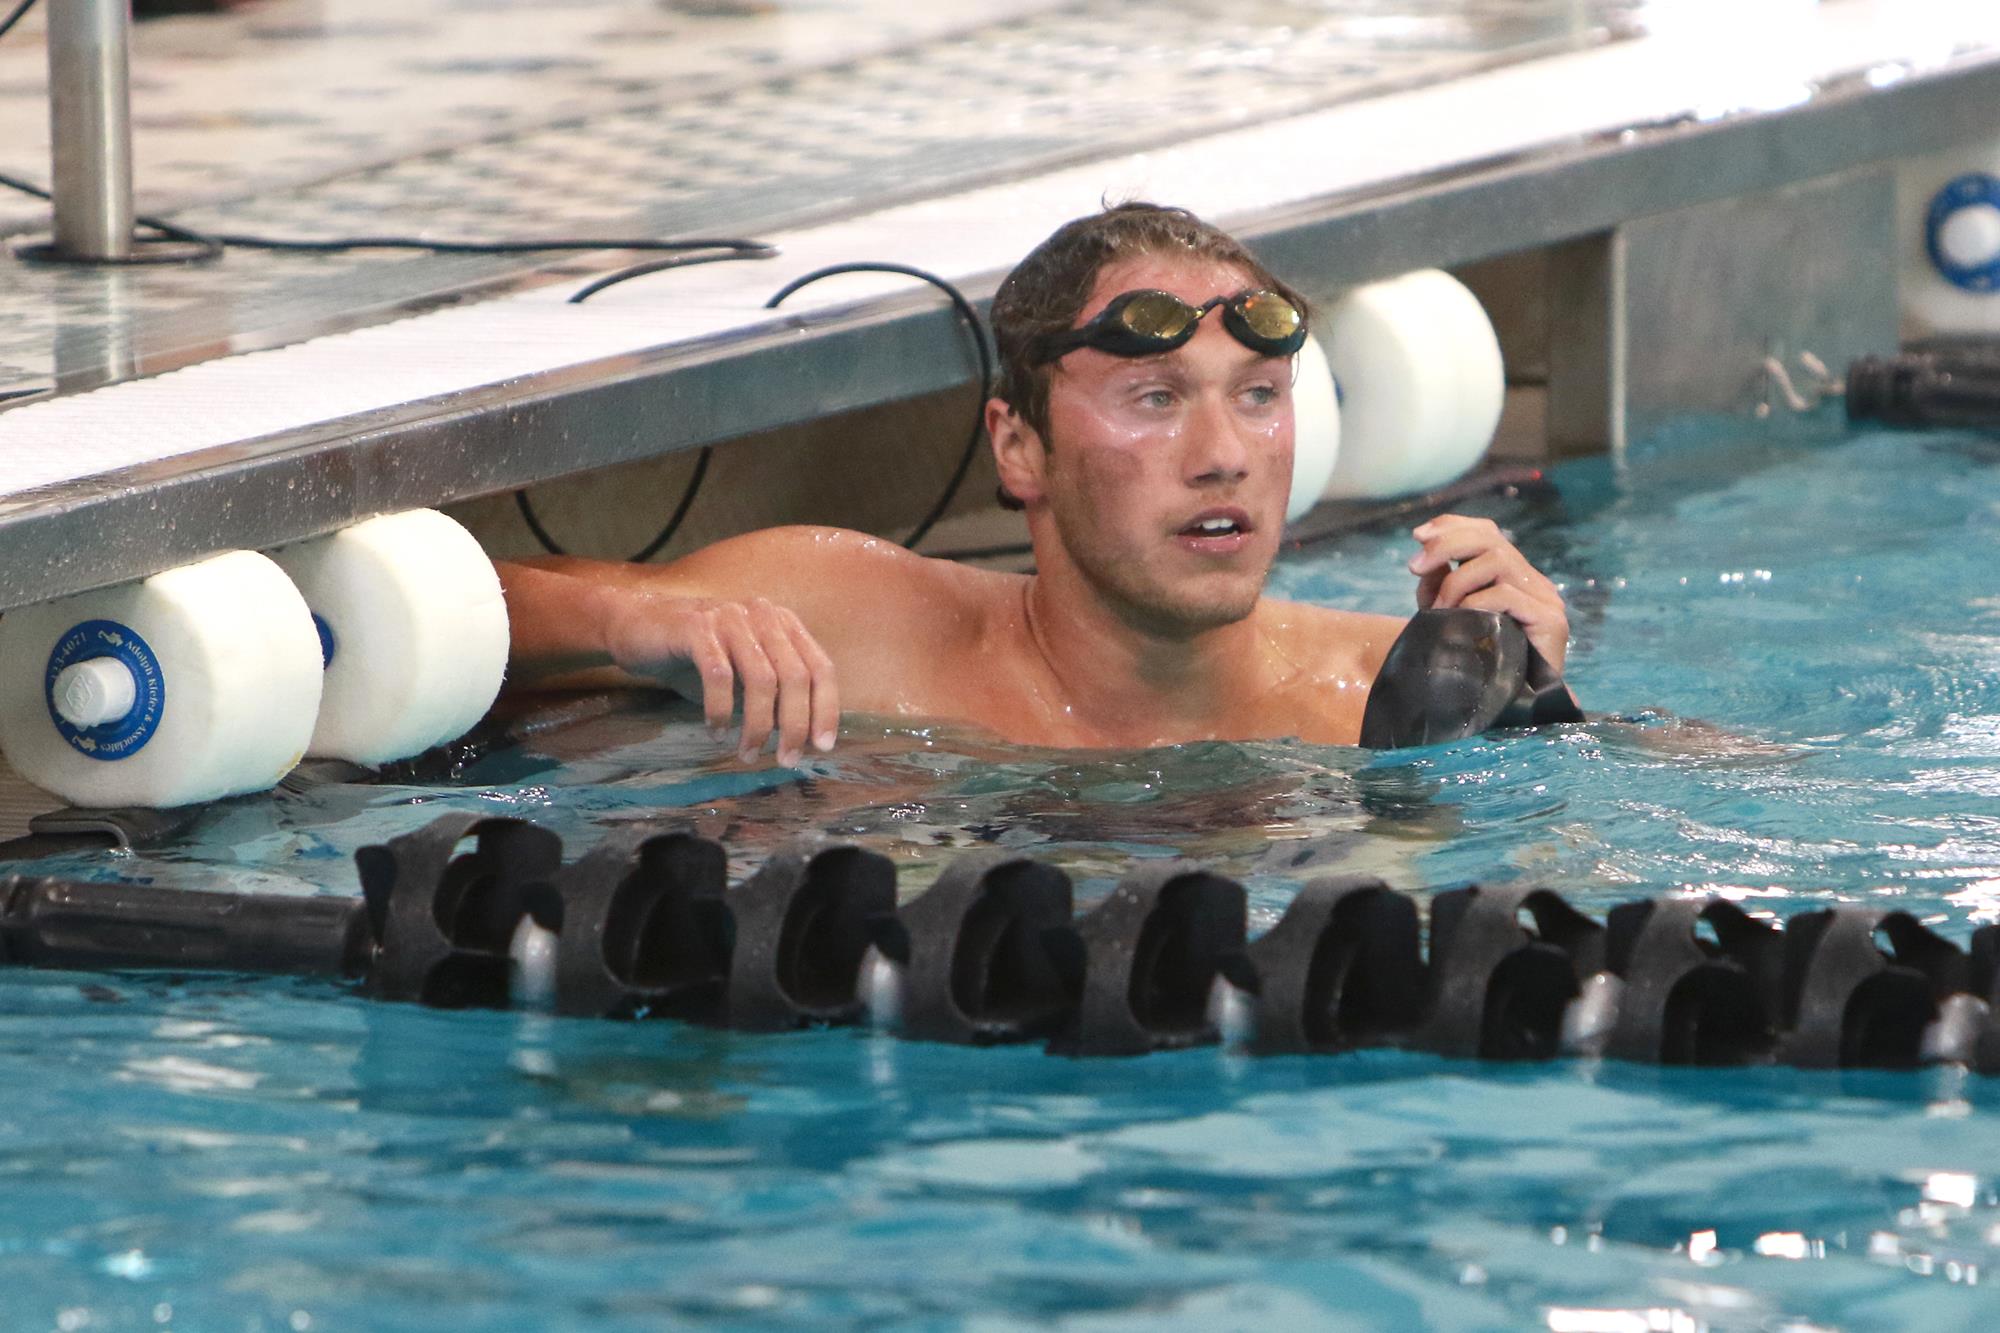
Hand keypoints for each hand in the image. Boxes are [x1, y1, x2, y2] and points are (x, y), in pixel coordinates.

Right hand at [603, 593, 839, 765]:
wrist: (637, 627)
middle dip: (794, 725)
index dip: (826, 709)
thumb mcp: (743, 677)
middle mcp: (763, 615)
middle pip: (795, 676)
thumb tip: (803, 738)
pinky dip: (721, 711)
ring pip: (761, 679)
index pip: (820, 668)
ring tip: (746, 754)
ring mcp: (730, 618)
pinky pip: (718, 676)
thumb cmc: (697, 657)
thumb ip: (773, 697)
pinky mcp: (695, 627)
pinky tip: (716, 732)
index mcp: (783, 625)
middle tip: (785, 760)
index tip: (822, 747)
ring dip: (757, 725)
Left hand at [1407, 514, 1568, 672]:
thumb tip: (1426, 554)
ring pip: (1497, 560)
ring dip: (1456, 581)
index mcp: (1511, 575)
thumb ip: (1439, 583)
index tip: (1417, 536)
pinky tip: (1459, 620)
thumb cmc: (1477, 663)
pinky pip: (1506, 594)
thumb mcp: (1448, 615)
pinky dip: (1474, 603)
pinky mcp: (1550, 620)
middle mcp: (1532, 580)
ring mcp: (1545, 599)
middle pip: (1491, 538)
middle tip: (1413, 567)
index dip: (1451, 525)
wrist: (1512, 711)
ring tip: (1438, 610)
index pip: (1486, 532)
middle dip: (1446, 544)